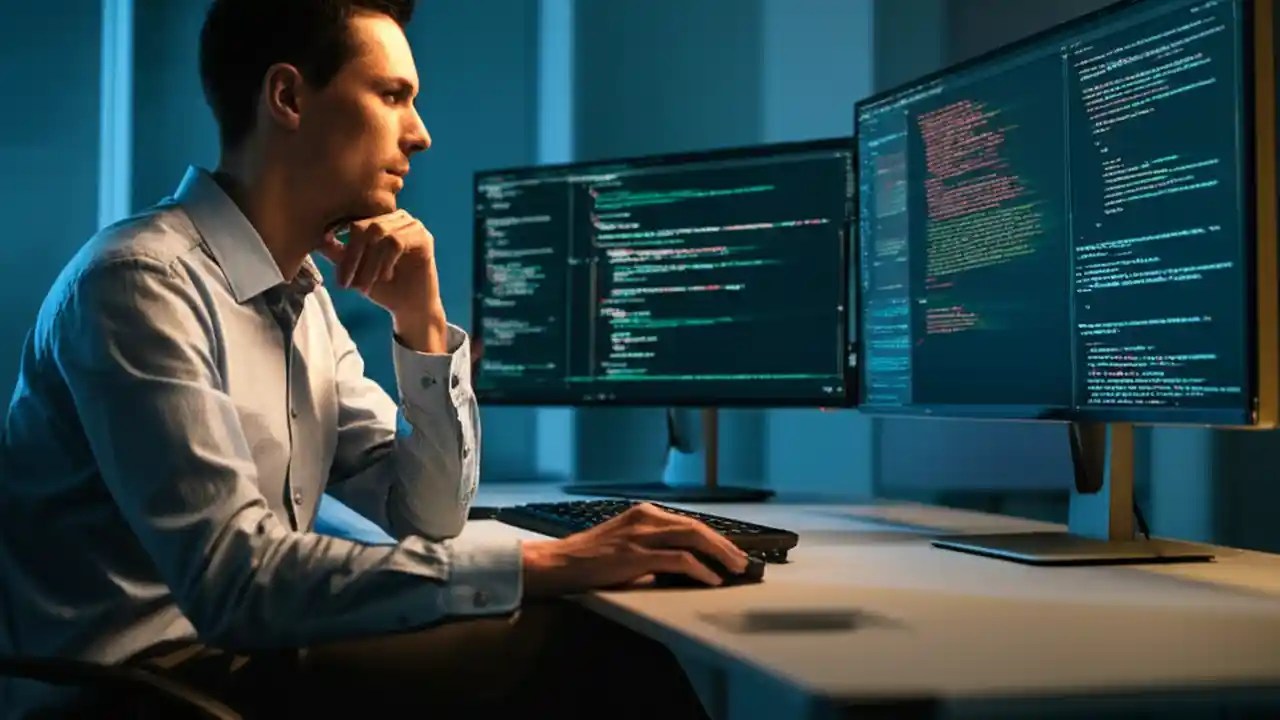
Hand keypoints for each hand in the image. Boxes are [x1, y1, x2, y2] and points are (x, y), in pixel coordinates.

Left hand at [318, 210, 446, 351]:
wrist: (410, 308)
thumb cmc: (382, 288)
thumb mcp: (354, 270)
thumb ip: (338, 253)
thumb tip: (318, 238)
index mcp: (379, 219)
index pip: (354, 221)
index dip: (342, 245)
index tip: (336, 272)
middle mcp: (396, 217)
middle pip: (365, 225)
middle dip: (353, 256)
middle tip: (346, 283)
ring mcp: (412, 224)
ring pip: (380, 232)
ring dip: (369, 263)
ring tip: (364, 286)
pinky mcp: (424, 237)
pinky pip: (397, 242)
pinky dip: (386, 262)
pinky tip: (386, 277)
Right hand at [520, 503, 750, 595]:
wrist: (559, 562)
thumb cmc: (589, 557)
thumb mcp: (624, 541)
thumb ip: (651, 546)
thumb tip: (683, 564)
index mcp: (644, 514)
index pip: (688, 522)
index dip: (714, 537)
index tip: (731, 550)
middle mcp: (646, 518)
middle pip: (697, 527)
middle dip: (724, 544)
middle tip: (743, 560)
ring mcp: (641, 535)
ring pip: (693, 538)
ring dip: (720, 554)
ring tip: (736, 568)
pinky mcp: (637, 554)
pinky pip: (679, 559)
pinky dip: (700, 569)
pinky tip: (711, 579)